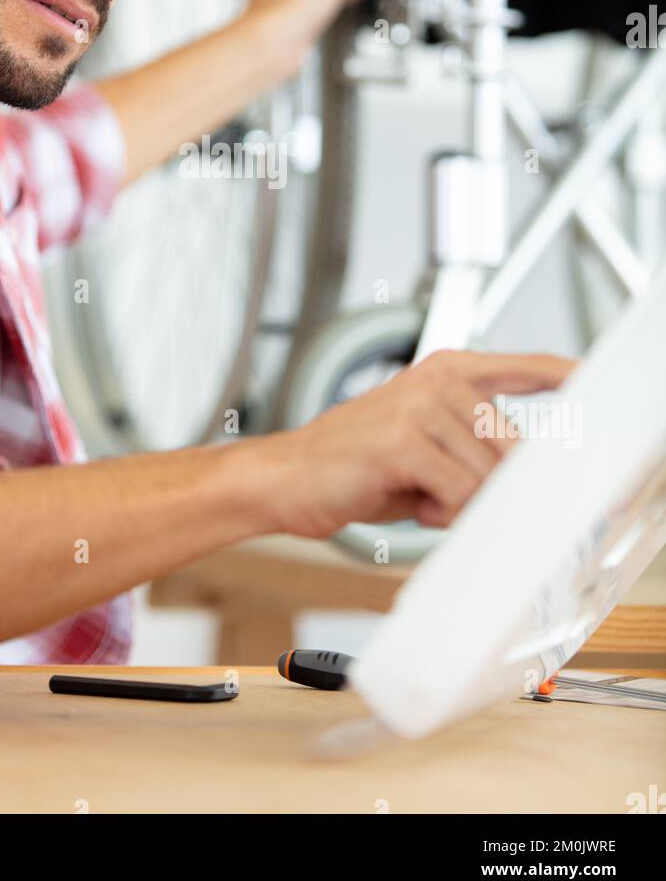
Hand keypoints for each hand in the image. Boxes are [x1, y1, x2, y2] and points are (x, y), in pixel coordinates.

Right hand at [260, 349, 575, 540]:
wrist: (286, 479)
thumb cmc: (354, 467)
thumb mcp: (425, 450)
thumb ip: (474, 449)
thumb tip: (524, 475)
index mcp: (446, 371)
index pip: (523, 368)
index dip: (564, 374)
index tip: (593, 378)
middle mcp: (438, 379)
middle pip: (509, 447)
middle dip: (485, 486)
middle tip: (438, 493)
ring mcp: (421, 405)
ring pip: (485, 476)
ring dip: (457, 502)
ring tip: (413, 493)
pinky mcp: (405, 440)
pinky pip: (458, 493)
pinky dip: (440, 512)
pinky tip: (407, 500)